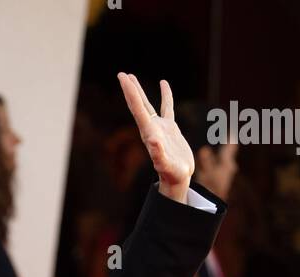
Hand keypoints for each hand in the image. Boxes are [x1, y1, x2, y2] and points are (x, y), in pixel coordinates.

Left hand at [117, 73, 193, 202]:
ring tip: (132, 77)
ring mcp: (160, 128)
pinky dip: (166, 95)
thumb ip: (158, 154)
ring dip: (139, 91)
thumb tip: (153, 141)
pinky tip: (163, 83)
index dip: (130, 92)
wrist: (178, 180)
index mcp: (149, 132)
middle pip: (138, 104)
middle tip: (121, 74)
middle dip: (130, 89)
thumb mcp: (166, 164)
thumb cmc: (172, 174)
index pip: (137, 108)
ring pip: (148, 104)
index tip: (123, 78)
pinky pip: (167, 107)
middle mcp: (151, 128)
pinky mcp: (170, 129)